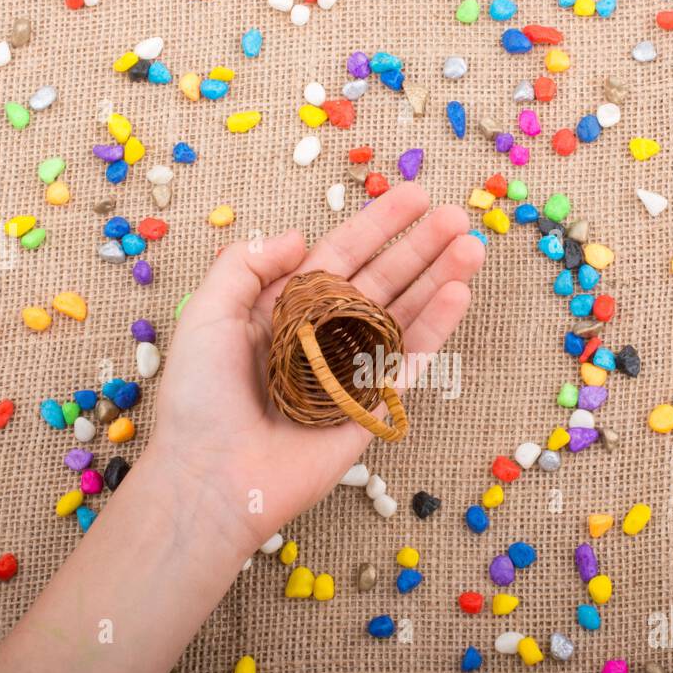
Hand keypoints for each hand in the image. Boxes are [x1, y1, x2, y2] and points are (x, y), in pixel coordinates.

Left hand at [146, 182, 484, 553]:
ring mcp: (350, 372)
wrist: (212, 478)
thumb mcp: (207, 314)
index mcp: (284, 310)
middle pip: (381, 281)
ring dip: (439, 280)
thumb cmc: (200, 400)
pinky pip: (408, 361)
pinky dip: (435, 328)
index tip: (413, 195)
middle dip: (420, 248)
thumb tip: (301, 236)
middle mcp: (321, 337)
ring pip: (404, 316)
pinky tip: (458, 295)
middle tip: (457, 216)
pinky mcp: (370, 408)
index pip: (339, 256)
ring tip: (472, 248)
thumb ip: (247, 265)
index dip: (376, 225)